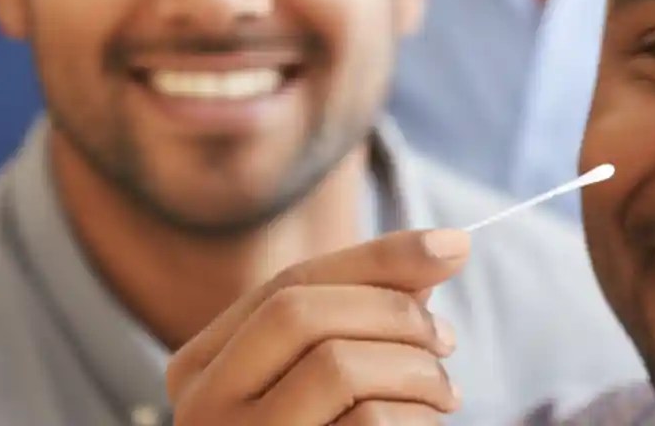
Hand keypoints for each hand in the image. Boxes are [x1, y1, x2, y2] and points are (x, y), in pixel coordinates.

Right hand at [166, 229, 470, 424]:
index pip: (288, 284)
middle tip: (445, 339)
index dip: (376, 257)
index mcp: (201, 366)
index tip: (453, 245)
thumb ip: (356, 320)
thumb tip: (438, 251)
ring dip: (415, 369)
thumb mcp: (317, 383)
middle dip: (392, 310)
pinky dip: (415, 417)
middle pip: (301, 309)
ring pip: (338, 363)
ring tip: (442, 394)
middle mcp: (201, 406)